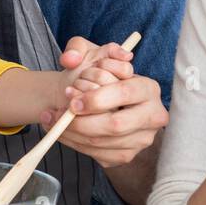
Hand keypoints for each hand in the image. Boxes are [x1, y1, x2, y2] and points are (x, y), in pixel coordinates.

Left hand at [40, 36, 167, 167]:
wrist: (99, 100)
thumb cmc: (96, 76)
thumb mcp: (88, 53)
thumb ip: (76, 48)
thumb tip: (70, 59)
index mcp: (149, 88)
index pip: (125, 93)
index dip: (96, 98)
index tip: (72, 100)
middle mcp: (153, 116)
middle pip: (116, 125)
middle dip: (82, 122)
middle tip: (61, 113)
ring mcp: (142, 139)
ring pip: (102, 143)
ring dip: (71, 133)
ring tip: (52, 119)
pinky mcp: (127, 155)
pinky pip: (97, 154)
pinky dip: (73, 143)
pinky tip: (60, 130)